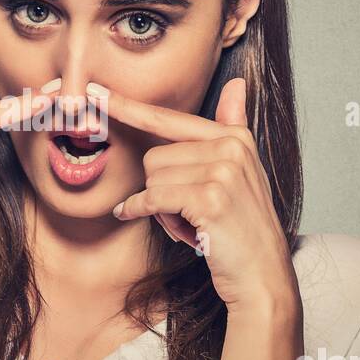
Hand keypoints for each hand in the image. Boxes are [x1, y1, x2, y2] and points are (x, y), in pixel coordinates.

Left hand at [99, 77, 300, 320]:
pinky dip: (146, 213)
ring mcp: (222, 171)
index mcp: (234, 137)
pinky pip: (153, 199)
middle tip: (190, 213)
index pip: (169, 118)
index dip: (128, 107)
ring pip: (152, 180)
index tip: (96, 91)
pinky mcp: (209, 198)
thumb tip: (235, 83)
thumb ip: (232, 126)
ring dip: (162, 209)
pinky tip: (167, 228)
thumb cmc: (242, 227)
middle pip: (154, 157)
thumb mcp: (242, 172)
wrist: (262, 276)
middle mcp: (231, 147)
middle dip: (160, 190)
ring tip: (193, 224)